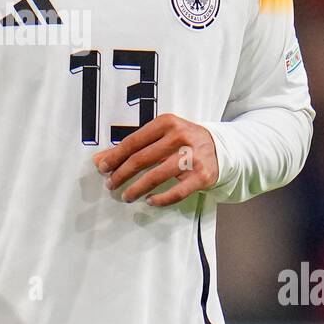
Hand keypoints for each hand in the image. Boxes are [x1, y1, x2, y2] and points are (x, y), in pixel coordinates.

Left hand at [92, 113, 219, 207]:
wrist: (222, 148)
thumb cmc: (184, 141)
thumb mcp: (161, 135)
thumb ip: (133, 146)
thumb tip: (101, 159)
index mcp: (167, 123)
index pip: (133, 141)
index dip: (115, 156)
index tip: (103, 168)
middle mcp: (180, 137)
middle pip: (142, 158)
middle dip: (122, 174)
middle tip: (111, 184)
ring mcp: (192, 157)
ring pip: (156, 176)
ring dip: (137, 189)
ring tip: (126, 196)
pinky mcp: (202, 176)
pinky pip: (176, 192)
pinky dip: (160, 199)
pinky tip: (149, 201)